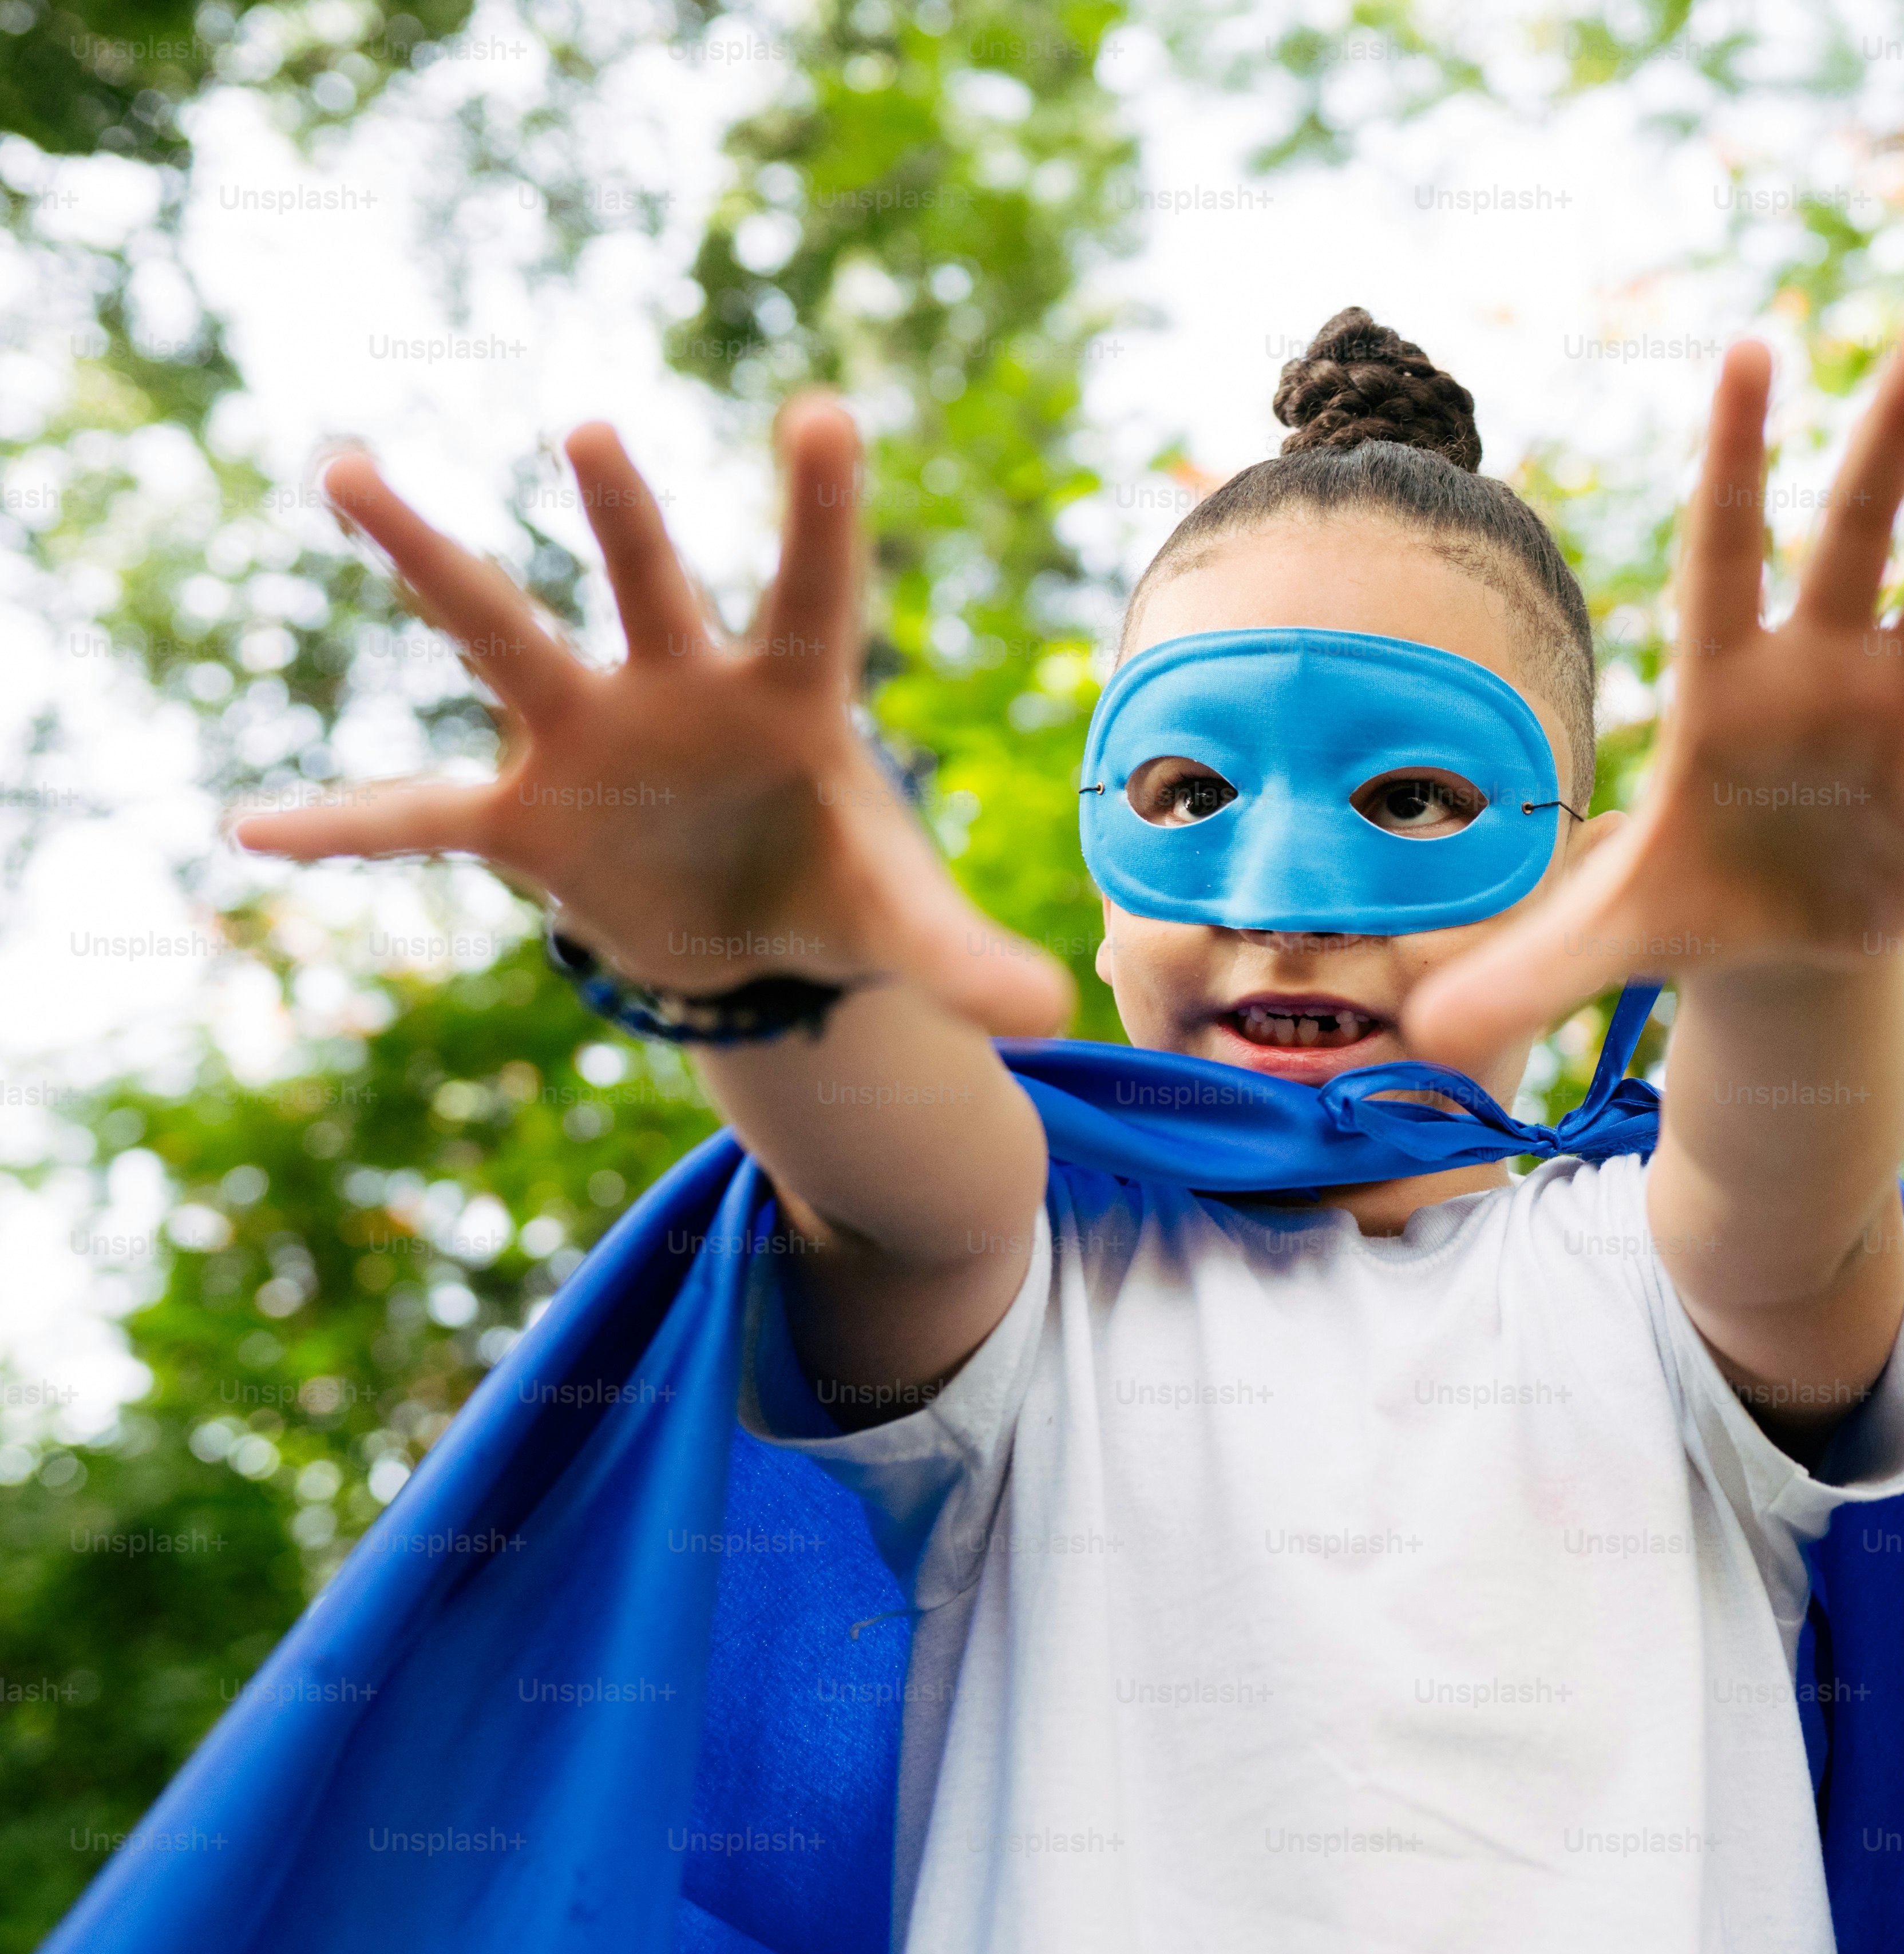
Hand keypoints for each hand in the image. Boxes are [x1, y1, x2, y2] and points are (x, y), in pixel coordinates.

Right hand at [233, 395, 1070, 1036]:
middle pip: (649, 587)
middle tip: (596, 430)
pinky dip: (346, 828)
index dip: (819, 510)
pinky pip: (422, 821)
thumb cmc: (836, 893)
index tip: (825, 410)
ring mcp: (590, 743)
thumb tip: (1056, 1005)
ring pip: (502, 636)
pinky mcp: (527, 821)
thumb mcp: (905, 934)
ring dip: (430, 558)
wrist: (752, 936)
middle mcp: (679, 692)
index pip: (815, 590)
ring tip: (349, 469)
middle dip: (623, 517)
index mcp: (791, 702)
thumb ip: (967, 960)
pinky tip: (258, 827)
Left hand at [1403, 303, 1903, 1066]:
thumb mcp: (1609, 937)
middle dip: (1898, 431)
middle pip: (1858, 531)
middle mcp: (1818, 668)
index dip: (1736, 460)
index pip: (1724, 550)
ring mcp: (1898, 714)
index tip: (1753, 350)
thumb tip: (1421, 1032)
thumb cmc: (1689, 899)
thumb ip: (1530, 968)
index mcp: (1723, 680)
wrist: (1777, 944)